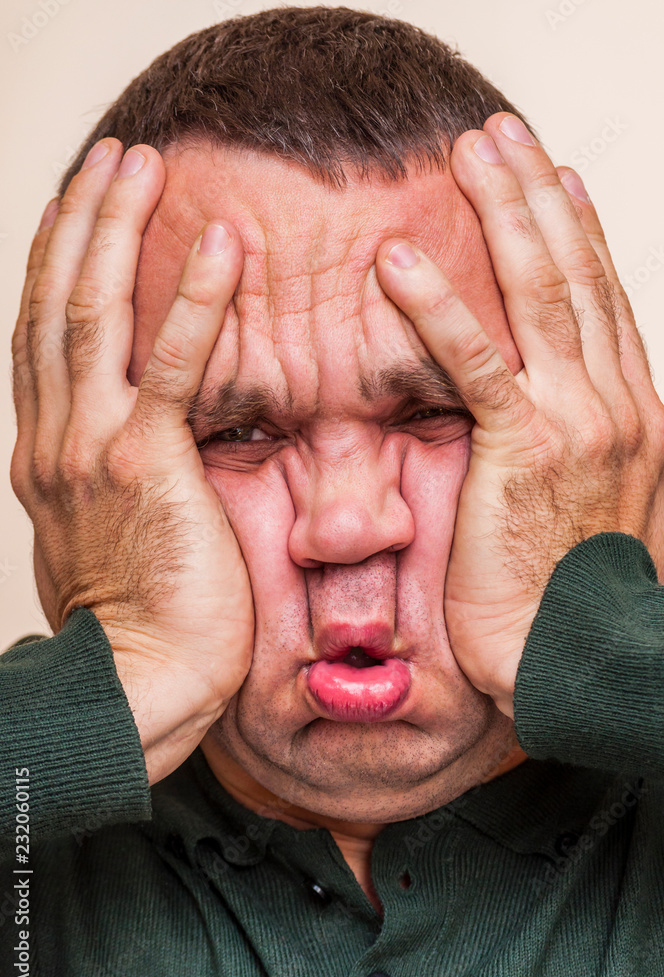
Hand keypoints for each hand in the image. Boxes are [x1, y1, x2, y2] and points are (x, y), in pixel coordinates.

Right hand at [11, 140, 253, 781]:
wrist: (133, 689)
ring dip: (113, 230)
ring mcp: (91, 447)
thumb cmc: (138, 628)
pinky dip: (193, 300)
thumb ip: (114, 485)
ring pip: (90, 313)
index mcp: (48, 454)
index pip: (41, 337)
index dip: (58, 265)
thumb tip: (141, 457)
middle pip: (54, 303)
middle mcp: (54, 438)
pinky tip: (222, 246)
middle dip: (78, 222)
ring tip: (139, 165)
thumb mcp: (108, 542)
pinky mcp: (145, 465)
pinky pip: (170, 364)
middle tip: (109, 160)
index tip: (81, 211)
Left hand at [375, 113, 663, 717]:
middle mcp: (618, 402)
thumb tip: (546, 417)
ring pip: (539, 294)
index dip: (578, 233)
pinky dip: (439, 307)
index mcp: (634, 411)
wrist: (579, 659)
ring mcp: (579, 421)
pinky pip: (476, 362)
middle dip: (538, 196)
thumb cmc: (568, 594)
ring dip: (503, 214)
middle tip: (503, 135)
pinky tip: (399, 263)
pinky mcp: (525, 451)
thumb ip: (574, 448)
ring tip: (469, 154)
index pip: (602, 300)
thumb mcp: (589, 504)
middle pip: (575, 274)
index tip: (553, 181)